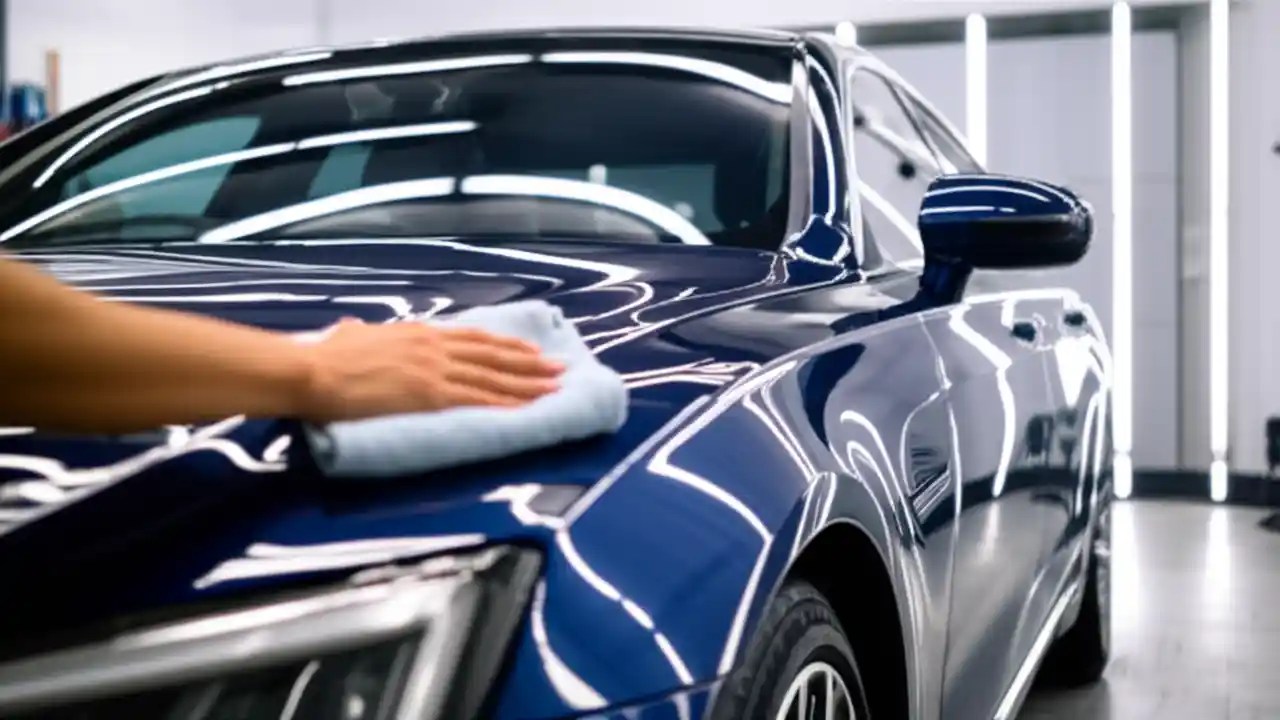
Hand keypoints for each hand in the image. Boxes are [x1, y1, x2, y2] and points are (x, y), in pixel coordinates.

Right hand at [297, 318, 563, 421]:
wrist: (312, 370)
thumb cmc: (325, 357)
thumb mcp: (352, 336)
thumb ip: (362, 334)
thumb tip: (355, 331)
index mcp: (419, 333)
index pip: (473, 338)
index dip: (504, 345)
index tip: (529, 350)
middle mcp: (434, 347)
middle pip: (493, 355)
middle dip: (529, 363)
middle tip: (559, 369)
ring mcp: (435, 370)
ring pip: (493, 377)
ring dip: (528, 383)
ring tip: (555, 387)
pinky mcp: (430, 395)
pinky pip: (478, 400)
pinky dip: (506, 404)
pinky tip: (526, 409)